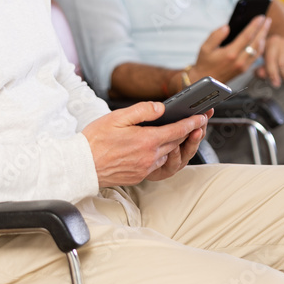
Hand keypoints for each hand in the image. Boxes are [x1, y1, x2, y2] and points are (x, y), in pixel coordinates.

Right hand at [82, 102, 209, 186]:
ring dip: (172, 144)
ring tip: (174, 132)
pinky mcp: (139, 176)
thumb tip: (161, 107)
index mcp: (146, 140)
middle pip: (175, 142)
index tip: (202, 117)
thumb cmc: (95, 140)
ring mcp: (145, 168)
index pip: (178, 130)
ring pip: (167, 154)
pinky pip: (156, 163)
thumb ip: (142, 110)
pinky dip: (159, 154)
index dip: (192, 123)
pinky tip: (153, 147)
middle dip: (186, 132)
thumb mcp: (117, 117)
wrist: (80, 167)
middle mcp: (149, 157)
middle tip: (193, 122)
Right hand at [189, 15, 269, 83]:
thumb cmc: (205, 63)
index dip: (254, 25)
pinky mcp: (244, 70)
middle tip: (268, 20)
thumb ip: (215, 36)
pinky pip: (256, 57)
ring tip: (266, 27)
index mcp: (230, 54)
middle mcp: (239, 61)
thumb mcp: (205, 48)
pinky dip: (260, 47)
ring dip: (263, 37)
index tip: (260, 17)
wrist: (205, 82)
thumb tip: (227, 27)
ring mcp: (243, 66)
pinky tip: (261, 40)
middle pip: (256, 42)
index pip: (246, 36)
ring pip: (258, 50)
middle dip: (263, 29)